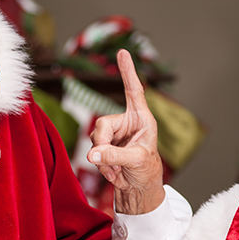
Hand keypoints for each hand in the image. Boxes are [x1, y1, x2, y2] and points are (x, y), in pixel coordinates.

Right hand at [87, 50, 165, 214]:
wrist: (139, 187)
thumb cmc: (146, 169)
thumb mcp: (136, 161)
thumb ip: (115, 156)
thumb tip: (91, 154)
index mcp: (142, 119)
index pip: (134, 91)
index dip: (128, 72)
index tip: (123, 52)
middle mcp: (127, 123)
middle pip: (102, 124)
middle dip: (101, 144)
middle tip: (103, 160)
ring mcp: (114, 135)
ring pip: (94, 139)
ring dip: (102, 159)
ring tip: (117, 171)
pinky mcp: (104, 146)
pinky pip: (93, 152)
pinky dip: (101, 166)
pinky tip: (113, 174)